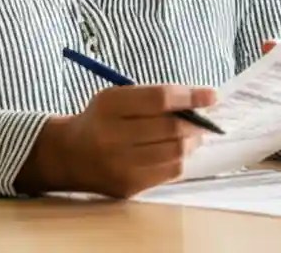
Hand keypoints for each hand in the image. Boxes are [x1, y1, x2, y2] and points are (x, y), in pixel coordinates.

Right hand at [17, 85, 215, 197]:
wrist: (69, 155)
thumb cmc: (101, 120)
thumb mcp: (117, 98)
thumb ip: (154, 97)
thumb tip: (200, 101)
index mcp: (109, 106)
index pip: (159, 99)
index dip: (190, 96)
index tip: (211, 95)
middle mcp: (111, 137)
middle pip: (170, 129)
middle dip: (196, 123)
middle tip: (204, 119)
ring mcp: (120, 166)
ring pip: (175, 153)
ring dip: (192, 142)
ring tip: (193, 135)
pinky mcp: (128, 186)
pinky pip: (169, 172)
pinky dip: (180, 158)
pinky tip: (177, 151)